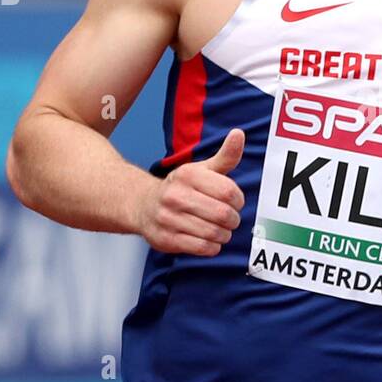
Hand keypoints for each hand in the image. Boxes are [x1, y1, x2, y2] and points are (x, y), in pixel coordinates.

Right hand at [137, 128, 244, 254]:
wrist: (142, 205)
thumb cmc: (181, 187)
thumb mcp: (202, 169)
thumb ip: (225, 156)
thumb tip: (239, 134)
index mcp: (188, 175)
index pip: (229, 192)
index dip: (239, 200)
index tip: (235, 202)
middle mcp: (176, 195)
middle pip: (223, 214)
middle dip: (233, 220)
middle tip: (230, 219)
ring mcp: (169, 218)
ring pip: (213, 233)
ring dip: (224, 234)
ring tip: (221, 230)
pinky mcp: (166, 239)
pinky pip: (201, 248)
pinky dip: (212, 246)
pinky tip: (209, 239)